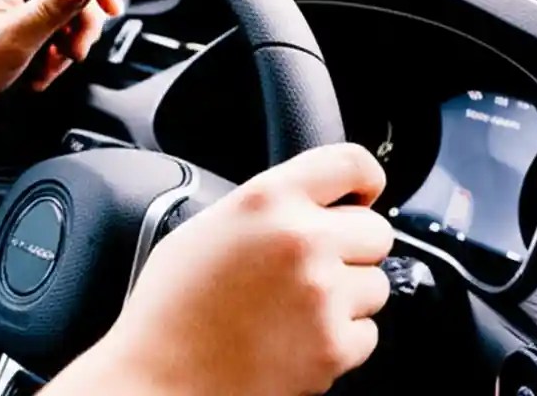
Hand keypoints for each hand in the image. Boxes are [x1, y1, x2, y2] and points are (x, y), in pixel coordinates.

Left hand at [0, 0, 121, 118]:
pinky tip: (29, 78)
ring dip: (55, 52)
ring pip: (47, 24)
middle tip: (73, 56)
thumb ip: (55, 6)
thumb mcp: (18, 37)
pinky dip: (36, 59)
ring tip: (42, 74)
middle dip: (73, 30)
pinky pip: (28, 39)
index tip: (111, 11)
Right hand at [59, 144, 393, 395]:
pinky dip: (340, 341)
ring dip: (348, 298)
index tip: (363, 197)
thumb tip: (311, 203)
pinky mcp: (333, 346)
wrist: (159, 383)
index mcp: (268, 200)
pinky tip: (294, 340)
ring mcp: (322, 294)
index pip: (352, 164)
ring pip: (376, 285)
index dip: (364, 182)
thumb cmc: (171, 311)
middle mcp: (302, 239)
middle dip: (353, 250)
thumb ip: (267, 207)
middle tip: (314, 269)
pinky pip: (367, 334)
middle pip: (376, 231)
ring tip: (294, 310)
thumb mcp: (207, 228)